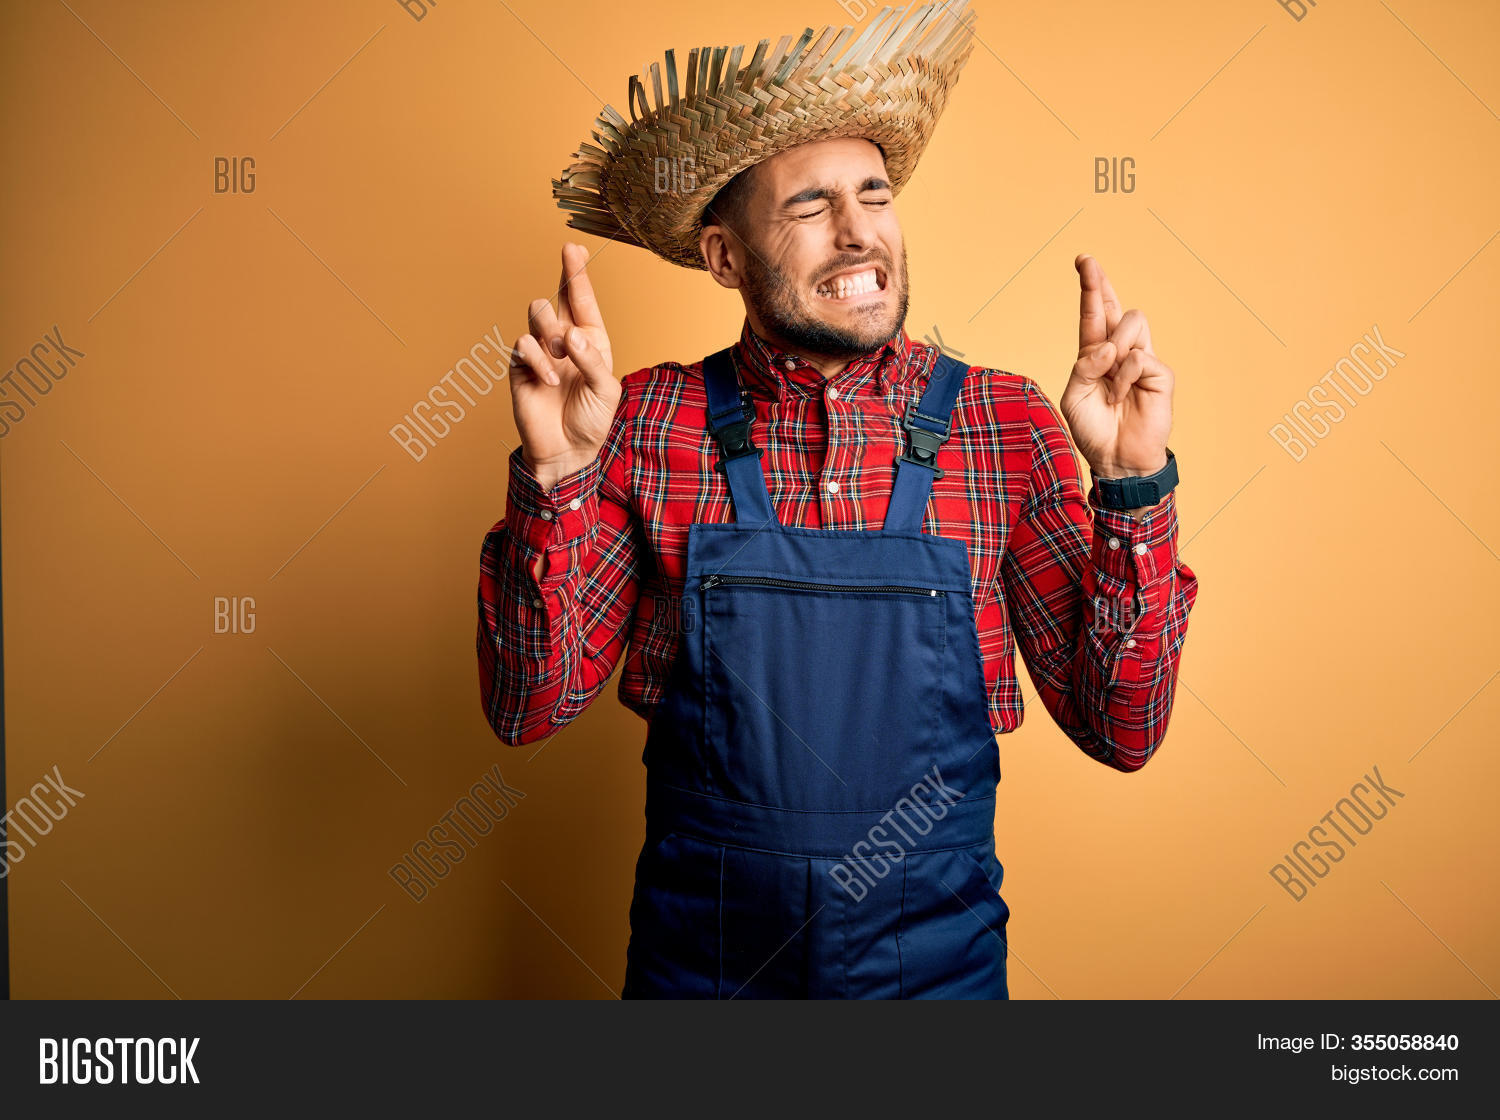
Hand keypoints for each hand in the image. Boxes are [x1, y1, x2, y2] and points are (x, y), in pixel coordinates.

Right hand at [510, 243, 619, 490]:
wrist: (567, 452)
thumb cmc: (591, 421)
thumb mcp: (605, 390)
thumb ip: (592, 360)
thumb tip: (572, 334)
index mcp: (591, 340)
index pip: (582, 300)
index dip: (577, 273)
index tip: (572, 246)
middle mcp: (565, 340)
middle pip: (556, 297)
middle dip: (563, 292)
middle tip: (573, 329)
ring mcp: (541, 352)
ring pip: (536, 313)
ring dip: (551, 330)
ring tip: (562, 357)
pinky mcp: (520, 367)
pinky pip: (522, 344)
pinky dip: (538, 359)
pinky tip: (550, 379)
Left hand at [1060, 254, 1173, 483]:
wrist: (1117, 458)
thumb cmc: (1094, 429)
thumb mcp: (1075, 396)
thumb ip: (1084, 366)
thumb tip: (1108, 345)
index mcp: (1095, 355)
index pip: (1093, 316)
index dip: (1091, 288)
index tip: (1083, 260)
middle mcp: (1120, 352)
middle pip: (1113, 307)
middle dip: (1099, 283)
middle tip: (1087, 263)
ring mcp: (1142, 360)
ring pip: (1132, 321)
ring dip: (1114, 345)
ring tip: (1110, 380)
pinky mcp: (1160, 373)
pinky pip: (1139, 356)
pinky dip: (1124, 376)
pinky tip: (1122, 395)